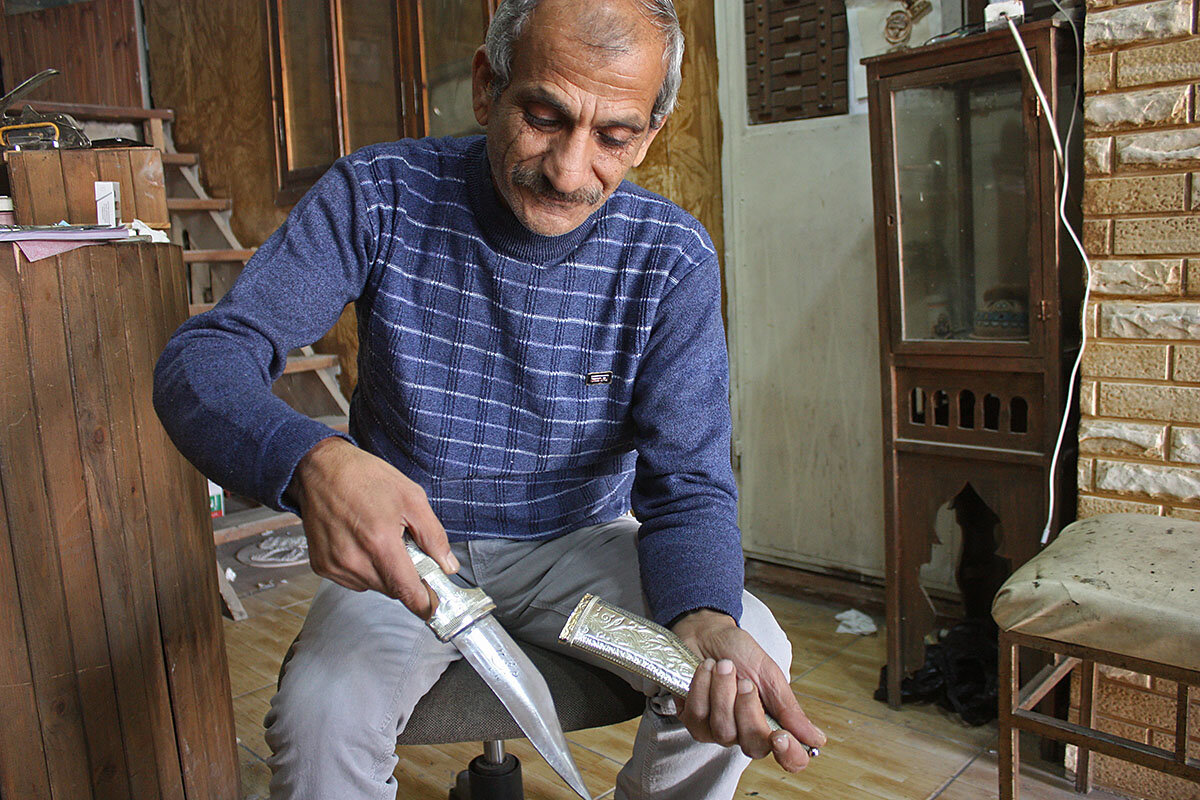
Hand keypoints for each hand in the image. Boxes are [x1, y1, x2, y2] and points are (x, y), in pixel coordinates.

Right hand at [287, 436, 455, 617]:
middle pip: (392, 590)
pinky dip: (362, 568)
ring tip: (378, 538)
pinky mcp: (322, 566)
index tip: (434, 605)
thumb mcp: (412, 497)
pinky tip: (360, 542)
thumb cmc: (365, 478)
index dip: (424, 603)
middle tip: (403, 547)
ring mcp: (335, 565)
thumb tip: (448, 566)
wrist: (320, 469)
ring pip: (373, 586)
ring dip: (383, 572)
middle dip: (404, 576)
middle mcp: (354, 559)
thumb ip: (433, 536)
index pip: (406, 592)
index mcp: (379, 542)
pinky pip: (353, 580)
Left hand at [672, 610, 824, 771]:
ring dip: (722, 691)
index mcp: (771, 723)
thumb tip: (817, 740)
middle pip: (752, 747)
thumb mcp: (769, 674)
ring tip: (723, 665)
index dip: (789, 755)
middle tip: (745, 681)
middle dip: (748, 710)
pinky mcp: (691, 720)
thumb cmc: (740, 653)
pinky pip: (697, 716)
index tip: (781, 736)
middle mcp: (744, 733)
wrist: (707, 632)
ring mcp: (716, 730)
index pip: (789, 758)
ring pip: (722, 731)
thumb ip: (789, 708)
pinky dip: (701, 687)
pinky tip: (705, 669)